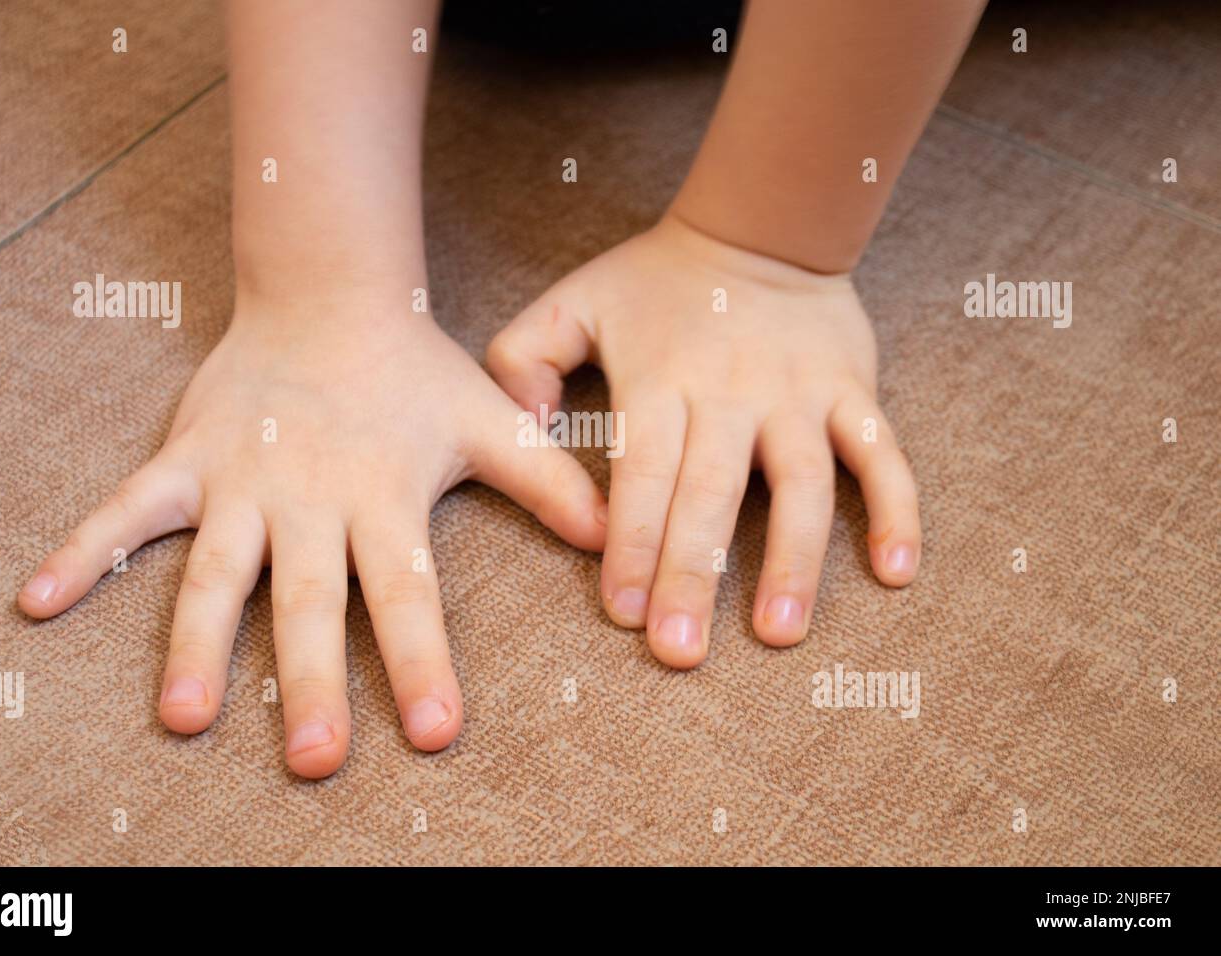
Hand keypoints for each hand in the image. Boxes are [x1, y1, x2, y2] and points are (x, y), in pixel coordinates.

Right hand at [18, 298, 605, 777]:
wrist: (332, 295)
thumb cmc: (415, 370)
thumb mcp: (490, 421)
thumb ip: (551, 484)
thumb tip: (612, 545)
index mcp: (384, 495)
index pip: (407, 592)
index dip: (422, 663)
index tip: (433, 733)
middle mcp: (310, 498)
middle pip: (310, 601)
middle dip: (311, 679)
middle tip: (312, 758)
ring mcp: (241, 481)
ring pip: (214, 571)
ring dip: (198, 642)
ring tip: (185, 716)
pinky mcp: (188, 459)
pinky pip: (128, 508)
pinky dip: (85, 550)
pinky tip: (38, 601)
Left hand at [487, 213, 920, 668]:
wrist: (761, 228)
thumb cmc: (656, 281)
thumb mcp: (572, 302)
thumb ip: (522, 361)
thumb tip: (522, 430)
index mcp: (660, 379)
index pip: (643, 474)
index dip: (633, 545)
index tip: (624, 612)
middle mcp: (730, 393)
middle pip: (711, 493)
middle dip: (693, 573)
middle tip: (680, 650)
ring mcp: (799, 394)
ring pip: (802, 484)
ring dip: (793, 561)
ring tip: (780, 633)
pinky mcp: (853, 390)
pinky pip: (883, 453)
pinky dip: (896, 508)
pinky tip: (895, 570)